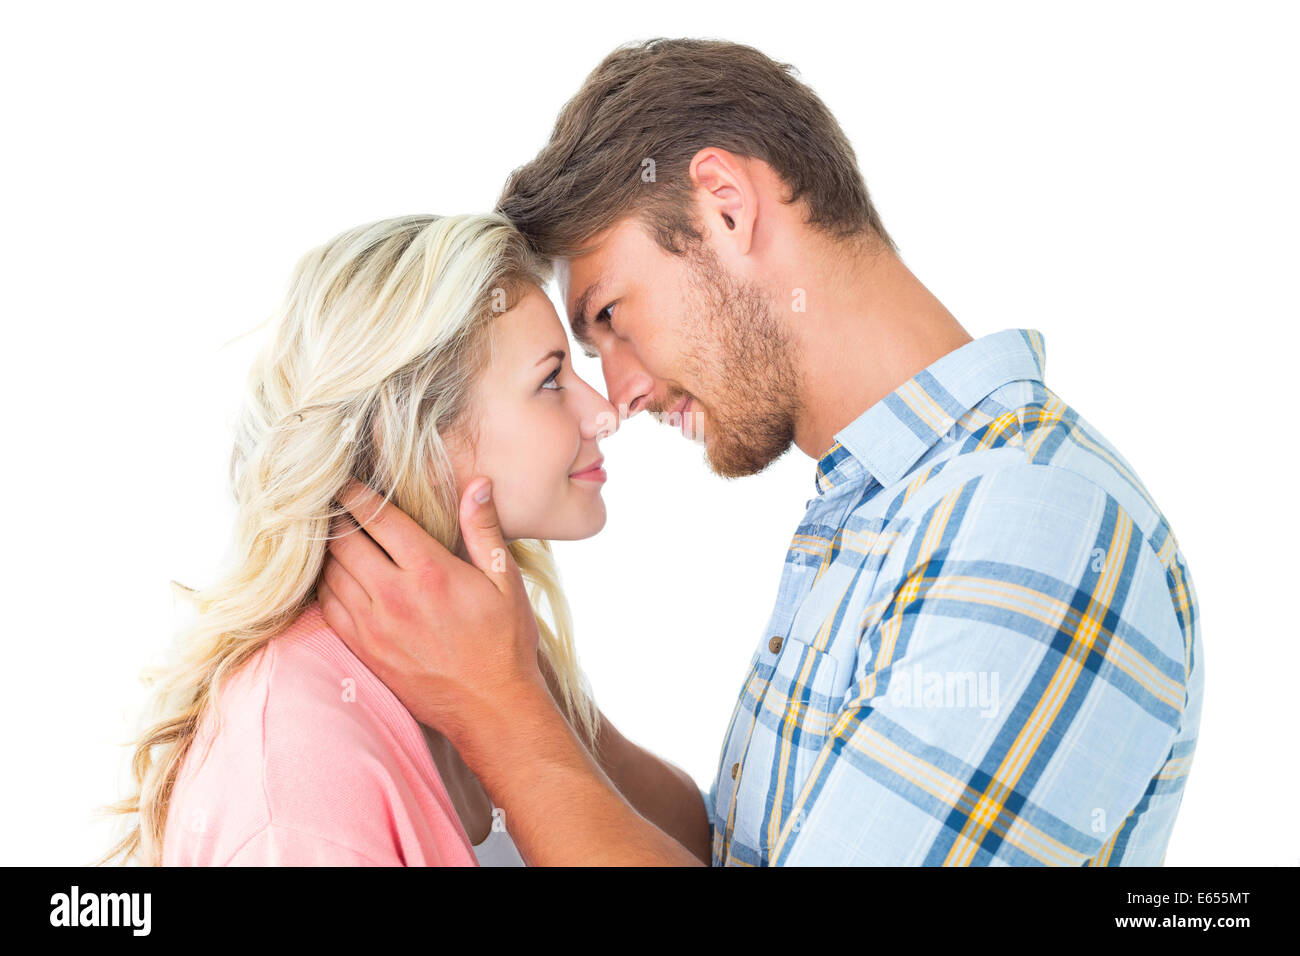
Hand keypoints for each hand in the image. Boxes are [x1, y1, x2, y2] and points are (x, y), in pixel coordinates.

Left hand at [317, 476, 549, 748]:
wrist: (491, 707)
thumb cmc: (505, 642)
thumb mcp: (505, 581)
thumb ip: (484, 530)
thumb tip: (478, 484)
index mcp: (430, 572)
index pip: (379, 520)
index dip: (357, 495)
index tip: (345, 481)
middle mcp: (396, 596)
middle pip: (345, 543)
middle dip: (336, 518)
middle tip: (331, 502)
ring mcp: (375, 627)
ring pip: (331, 574)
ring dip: (328, 551)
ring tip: (329, 534)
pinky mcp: (365, 651)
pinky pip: (329, 608)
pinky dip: (325, 586)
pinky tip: (333, 576)